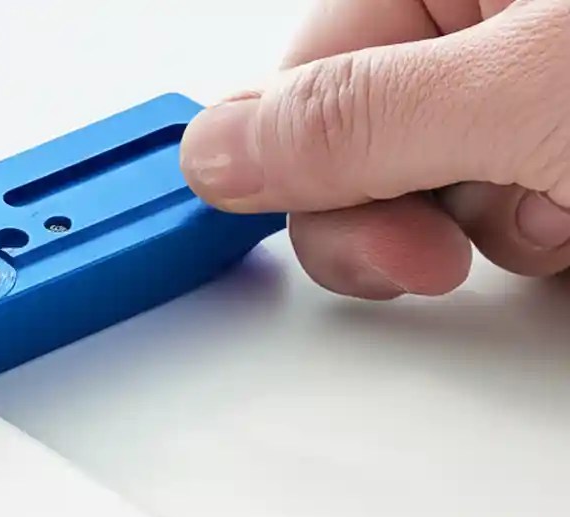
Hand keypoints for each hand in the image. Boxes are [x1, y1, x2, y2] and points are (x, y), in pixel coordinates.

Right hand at [179, 0, 569, 299]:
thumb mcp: (524, 91)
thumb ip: (357, 120)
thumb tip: (214, 148)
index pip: (310, 71)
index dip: (294, 154)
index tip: (304, 216)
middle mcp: (488, 33)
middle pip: (357, 149)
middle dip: (392, 216)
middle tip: (436, 252)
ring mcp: (533, 105)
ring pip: (433, 202)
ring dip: (489, 238)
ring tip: (566, 212)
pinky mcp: (569, 169)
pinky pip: (504, 229)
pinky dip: (543, 251)